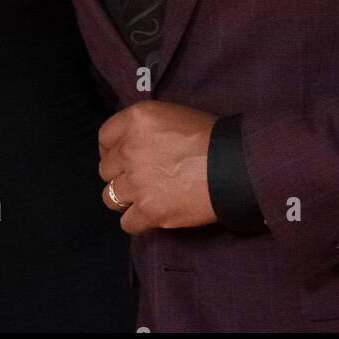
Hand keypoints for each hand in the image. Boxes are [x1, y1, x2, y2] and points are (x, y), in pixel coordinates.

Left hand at [98, 99, 218, 233]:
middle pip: (106, 169)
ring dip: (126, 198)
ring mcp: (137, 182)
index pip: (104, 137)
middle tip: (141, 178)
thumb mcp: (172, 115)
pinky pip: (127, 223)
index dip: (111, 149)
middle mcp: (130, 149)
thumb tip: (133, 144)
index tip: (121, 157)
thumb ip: (145, 128)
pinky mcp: (149, 210)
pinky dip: (138, 221)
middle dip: (120, 174)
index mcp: (136, 120)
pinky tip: (152, 214)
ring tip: (145, 197)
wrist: (234, 165)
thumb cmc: (211, 136)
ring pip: (111, 197)